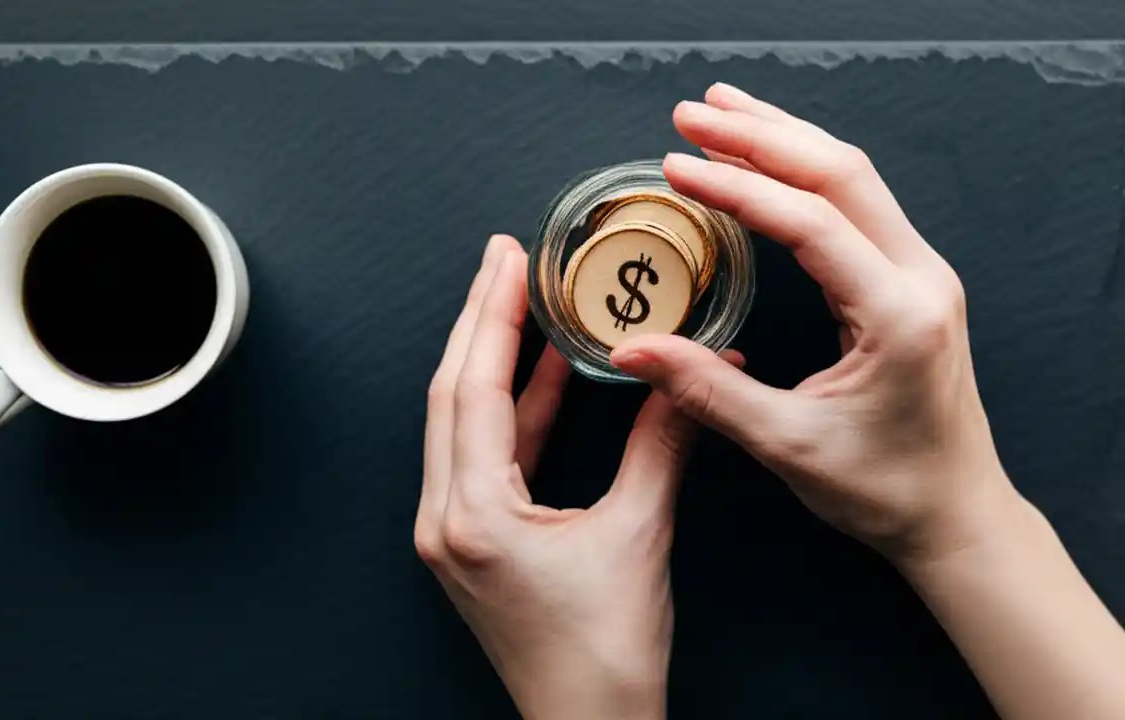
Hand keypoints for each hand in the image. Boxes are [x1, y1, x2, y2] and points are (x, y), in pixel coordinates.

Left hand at [416, 235, 739, 718]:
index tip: (506, 260)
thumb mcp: (638, 535)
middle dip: (479, 322)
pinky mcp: (472, 541)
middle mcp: (446, 519)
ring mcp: (451, 532)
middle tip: (504, 261)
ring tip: (521, 303)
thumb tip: (689, 378)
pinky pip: (483, 455)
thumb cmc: (606, 654)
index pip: (474, 390)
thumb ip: (659, 446)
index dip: (492, 317)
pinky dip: (512, 411)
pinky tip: (542, 376)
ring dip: (492, 361)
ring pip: (462, 422)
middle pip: (452, 395)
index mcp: (474, 515)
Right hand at [611, 83, 1022, 566]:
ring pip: (853, 177)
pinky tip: (767, 160)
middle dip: (760, 133)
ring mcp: (922, 274)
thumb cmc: (884, 490)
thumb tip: (631, 350)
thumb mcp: (787, 444)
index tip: (676, 165)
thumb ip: (706, 391)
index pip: (810, 221)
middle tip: (691, 112)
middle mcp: (921, 279)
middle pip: (839, 173)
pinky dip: (805, 172)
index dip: (737, 187)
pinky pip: (858, 204)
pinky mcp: (911, 282)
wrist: (955, 515)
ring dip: (784, 139)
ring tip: (722, 110)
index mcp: (898, 314)